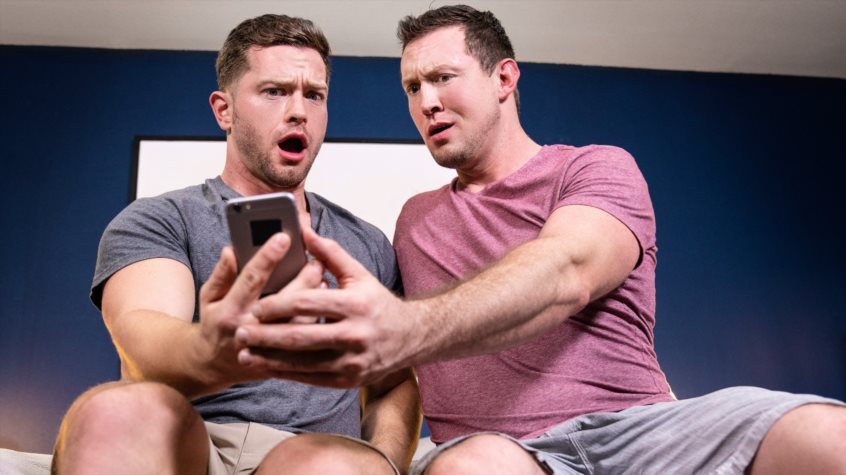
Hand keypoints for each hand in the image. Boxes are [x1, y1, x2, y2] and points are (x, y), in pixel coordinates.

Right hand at [197, 232, 324, 385]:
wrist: (215, 366)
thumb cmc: (215, 323)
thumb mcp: (209, 297)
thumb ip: (221, 274)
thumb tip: (231, 250)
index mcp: (231, 309)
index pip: (252, 278)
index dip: (268, 257)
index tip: (283, 237)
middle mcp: (251, 328)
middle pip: (284, 299)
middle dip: (303, 277)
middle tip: (317, 260)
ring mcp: (268, 345)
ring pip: (300, 320)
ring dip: (315, 297)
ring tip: (323, 277)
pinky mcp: (282, 356)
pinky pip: (305, 338)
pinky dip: (316, 318)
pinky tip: (323, 303)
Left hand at [235, 228, 417, 387]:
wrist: (411, 337)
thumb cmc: (378, 304)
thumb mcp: (359, 274)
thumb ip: (329, 253)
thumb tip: (303, 231)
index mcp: (356, 304)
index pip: (309, 304)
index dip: (279, 306)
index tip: (255, 307)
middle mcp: (355, 335)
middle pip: (302, 337)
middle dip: (266, 336)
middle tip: (240, 332)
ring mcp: (352, 361)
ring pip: (303, 363)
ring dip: (270, 359)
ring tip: (244, 353)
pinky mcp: (348, 380)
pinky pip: (311, 378)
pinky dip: (286, 373)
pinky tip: (267, 367)